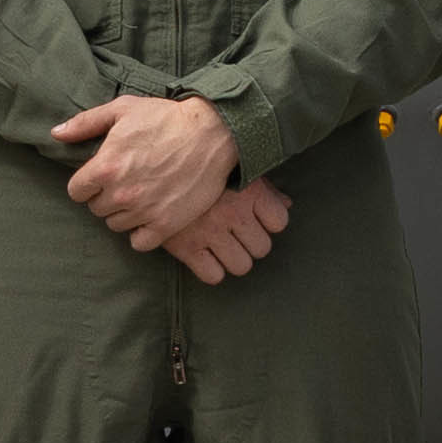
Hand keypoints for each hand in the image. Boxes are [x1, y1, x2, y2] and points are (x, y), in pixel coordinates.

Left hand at [49, 88, 243, 250]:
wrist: (212, 133)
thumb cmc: (166, 118)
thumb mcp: (122, 110)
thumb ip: (85, 123)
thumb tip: (56, 134)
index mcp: (106, 167)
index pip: (76, 192)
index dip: (87, 183)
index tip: (102, 176)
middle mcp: (121, 193)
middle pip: (96, 209)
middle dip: (106, 196)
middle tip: (126, 182)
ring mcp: (144, 211)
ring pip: (116, 225)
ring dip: (124, 213)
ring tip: (141, 194)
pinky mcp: (166, 224)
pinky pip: (139, 242)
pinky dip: (142, 233)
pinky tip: (150, 215)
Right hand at [162, 176, 295, 289]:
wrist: (154, 168)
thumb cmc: (200, 166)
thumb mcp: (234, 168)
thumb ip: (264, 187)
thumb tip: (287, 205)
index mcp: (248, 191)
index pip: (280, 221)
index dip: (269, 221)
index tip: (256, 216)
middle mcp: (232, 213)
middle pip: (262, 248)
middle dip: (251, 242)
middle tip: (237, 232)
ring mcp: (209, 232)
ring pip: (242, 266)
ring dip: (234, 258)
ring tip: (222, 245)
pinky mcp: (186, 247)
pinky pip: (213, 276)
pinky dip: (211, 269)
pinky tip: (204, 254)